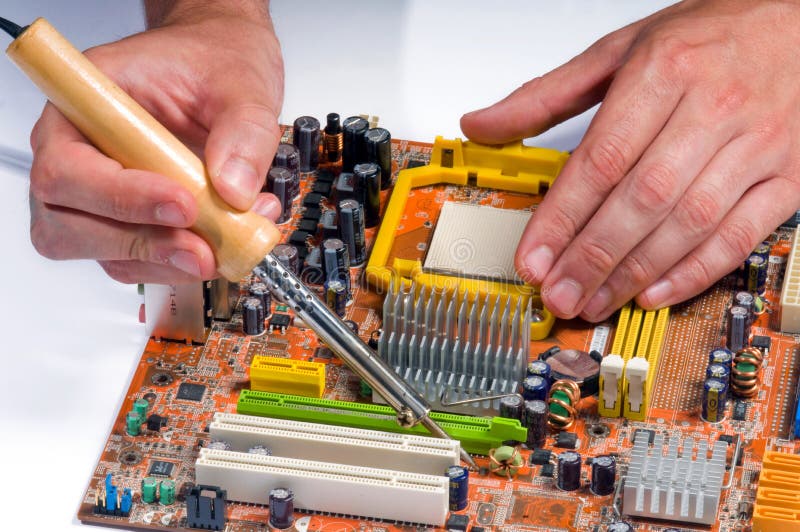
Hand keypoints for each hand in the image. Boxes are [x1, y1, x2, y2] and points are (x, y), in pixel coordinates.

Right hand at [29, 1, 283, 283]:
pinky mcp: (137, 224)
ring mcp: (105, 196)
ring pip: (109, 253)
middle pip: (68, 226)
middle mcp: (82, 155)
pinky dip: (187, 264)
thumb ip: (244, 132)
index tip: (183, 204)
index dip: (119, 197)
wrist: (228, 73)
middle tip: (203, 247)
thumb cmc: (214, 63)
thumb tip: (234, 189)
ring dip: (169, 261)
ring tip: (227, 243)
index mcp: (86, 106)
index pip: (67, 168)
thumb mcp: (241, 83)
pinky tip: (226, 241)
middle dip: (142, 243)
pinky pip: (146, 261)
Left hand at [461, 0, 799, 320]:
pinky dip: (696, 271)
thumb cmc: (710, 35)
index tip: (534, 258)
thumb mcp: (619, 50)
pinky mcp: (788, 175)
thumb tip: (481, 125)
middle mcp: (713, 107)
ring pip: (689, 223)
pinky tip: (655, 292)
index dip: (561, 218)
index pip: (601, 159)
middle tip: (559, 293)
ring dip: (635, 272)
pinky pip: (741, 234)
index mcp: (664, 71)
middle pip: (642, 199)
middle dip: (592, 256)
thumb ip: (545, 94)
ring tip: (594, 301)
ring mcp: (757, 144)